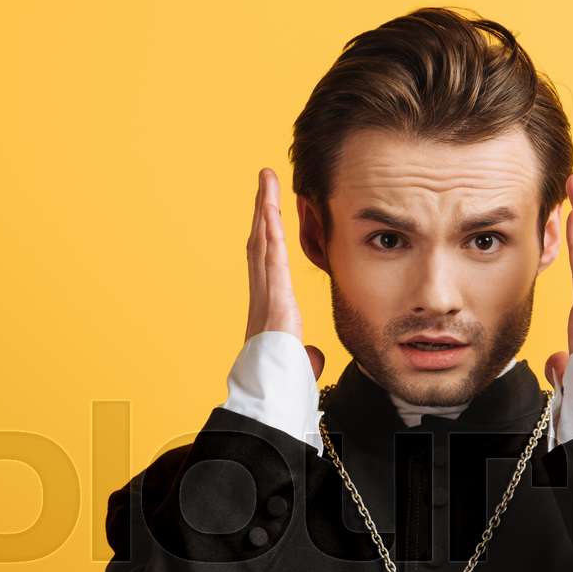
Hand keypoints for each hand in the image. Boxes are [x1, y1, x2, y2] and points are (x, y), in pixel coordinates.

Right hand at [246, 167, 324, 379]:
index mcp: (270, 308)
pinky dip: (270, 231)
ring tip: (266, 180)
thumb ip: (305, 356)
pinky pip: (272, 257)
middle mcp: (262, 295)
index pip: (268, 262)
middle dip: (262, 210)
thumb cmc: (280, 382)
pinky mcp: (274, 296)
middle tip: (264, 181)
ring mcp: (266, 293)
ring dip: (265, 209)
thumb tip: (312, 357)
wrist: (269, 391)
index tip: (268, 213)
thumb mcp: (298, 364)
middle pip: (260, 242)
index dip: (266, 234)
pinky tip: (271, 209)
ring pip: (263, 241)